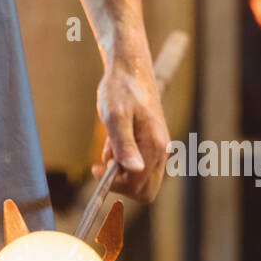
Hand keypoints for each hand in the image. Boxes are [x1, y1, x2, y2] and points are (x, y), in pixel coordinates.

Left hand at [92, 55, 169, 202]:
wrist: (129, 69)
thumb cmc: (120, 89)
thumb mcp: (115, 116)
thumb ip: (124, 145)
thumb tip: (133, 171)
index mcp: (155, 146)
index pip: (138, 187)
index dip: (115, 185)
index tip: (97, 168)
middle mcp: (162, 151)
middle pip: (145, 190)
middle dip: (121, 182)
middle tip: (106, 159)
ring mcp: (159, 148)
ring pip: (141, 179)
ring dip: (121, 169)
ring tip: (111, 142)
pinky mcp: (153, 144)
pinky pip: (139, 165)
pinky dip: (124, 159)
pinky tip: (115, 139)